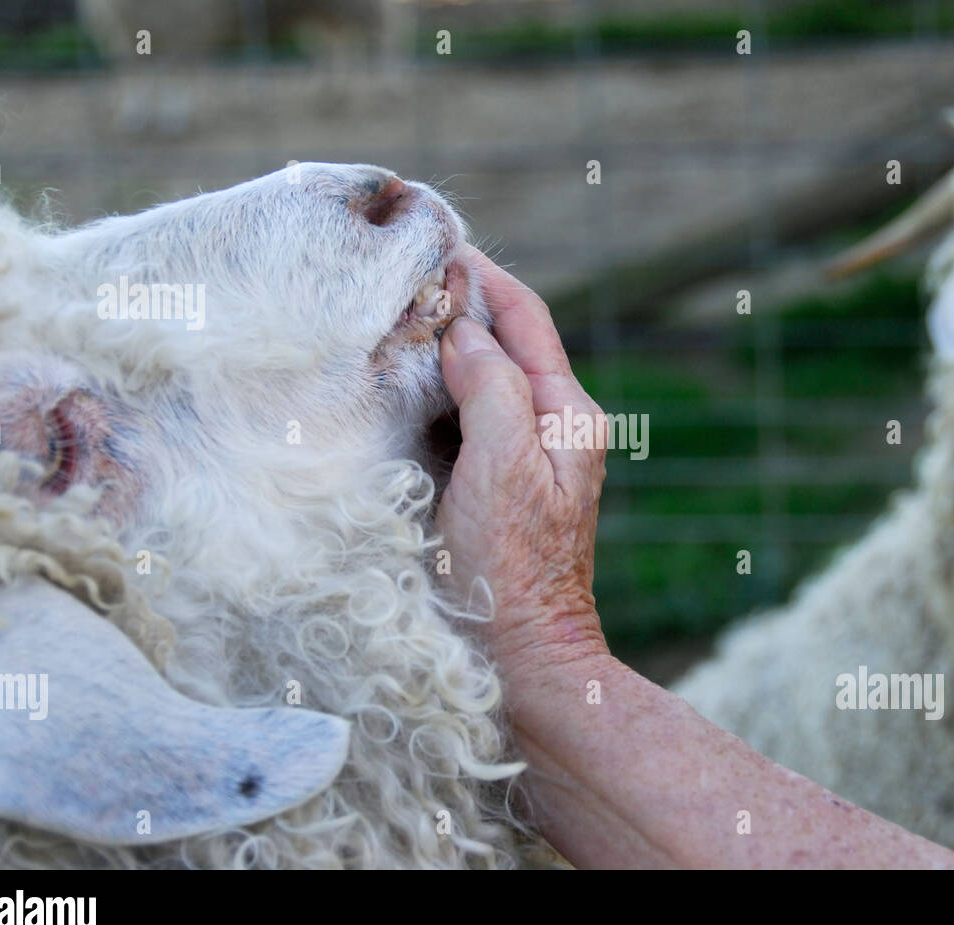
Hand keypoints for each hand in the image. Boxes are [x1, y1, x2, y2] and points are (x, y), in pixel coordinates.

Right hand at [436, 249, 608, 679]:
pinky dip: (431, 396)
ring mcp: (523, 457)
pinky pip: (463, 421)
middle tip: (396, 278)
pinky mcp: (494, 485)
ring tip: (387, 321)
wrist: (523, 656)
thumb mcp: (503, 466)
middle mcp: (550, 427)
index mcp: (566, 414)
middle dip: (453, 307)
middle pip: (502, 344)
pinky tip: (394, 388)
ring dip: (437, 350)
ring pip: (479, 381)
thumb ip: (491, 387)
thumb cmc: (514, 566)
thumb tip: (462, 332)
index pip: (525, 318)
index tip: (434, 239)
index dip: (482, 274)